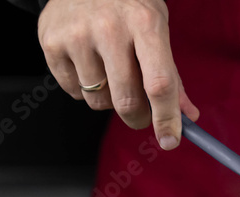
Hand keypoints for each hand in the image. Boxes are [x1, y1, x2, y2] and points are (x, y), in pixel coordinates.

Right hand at [38, 0, 199, 149]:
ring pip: (99, 101)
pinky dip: (85, 88)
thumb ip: (170, 74)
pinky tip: (89, 62)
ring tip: (110, 72)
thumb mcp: (156, 27)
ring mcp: (76, 36)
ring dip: (110, 100)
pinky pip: (74, 92)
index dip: (166, 119)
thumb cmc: (128, 4)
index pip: (159, 84)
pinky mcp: (51, 43)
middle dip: (139, 118)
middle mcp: (109, 29)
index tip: (170, 140)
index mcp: (144, 24)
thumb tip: (188, 117)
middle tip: (142, 113)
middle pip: (127, 101)